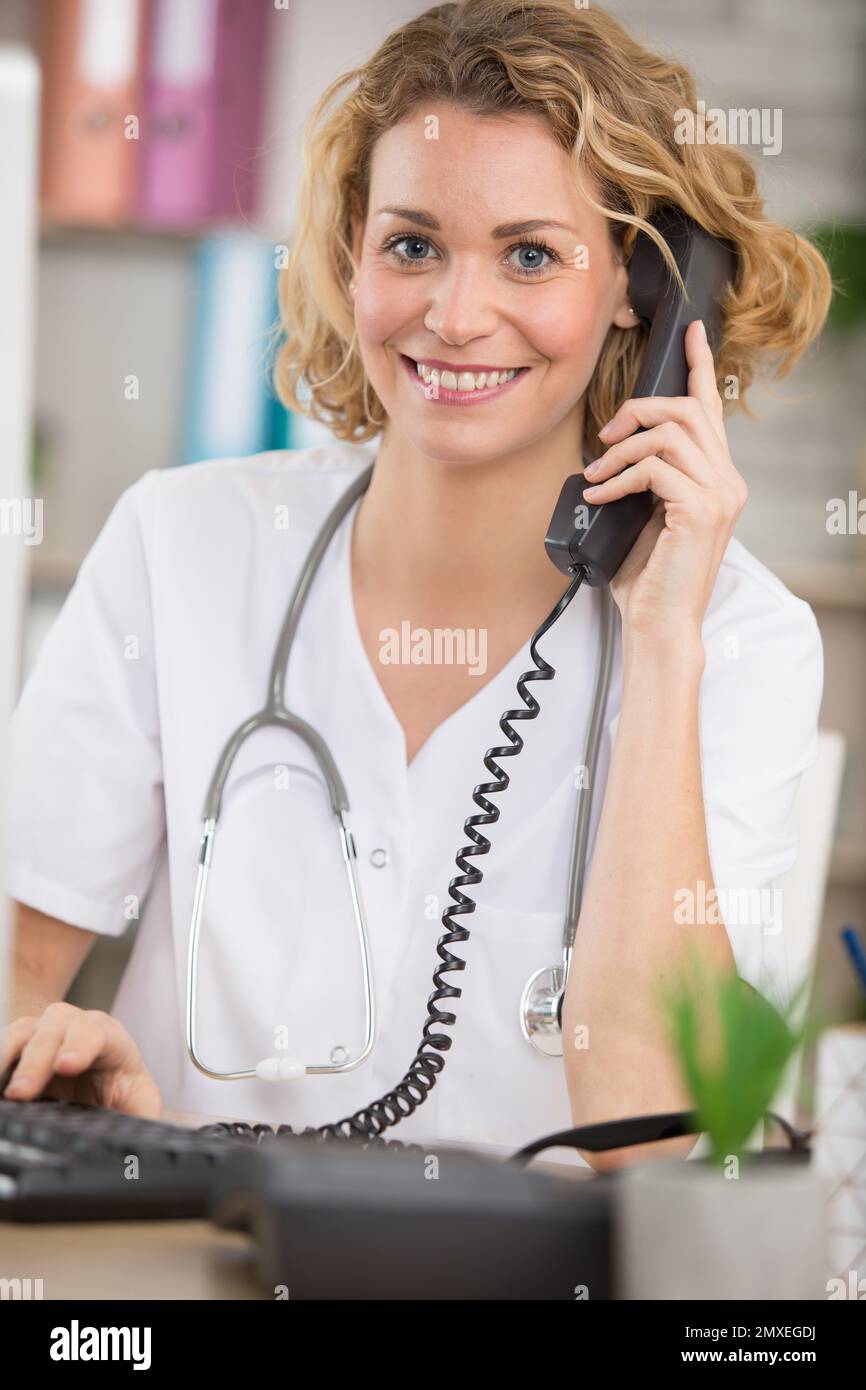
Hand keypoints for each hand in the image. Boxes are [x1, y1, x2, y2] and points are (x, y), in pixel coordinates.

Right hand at [1, 1002, 162, 1116]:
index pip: (95, 1033)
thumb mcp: (137, 1096)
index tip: (66, 1067)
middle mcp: (71, 1024)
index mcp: (107, 1035)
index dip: (80, 1047)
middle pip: (52, 1031)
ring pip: (20, 1034)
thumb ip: (143, 1116)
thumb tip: (143, 1149)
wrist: (90, 1063)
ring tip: (3, 1092)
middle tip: (21, 1093)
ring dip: (6, 1059)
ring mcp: (40, 1030)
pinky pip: (2, 1046)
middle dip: (36, 1062)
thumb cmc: (115, 1078)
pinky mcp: (17, 1042)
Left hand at [582, 319, 747, 643]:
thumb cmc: (648, 578)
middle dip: (637, 411)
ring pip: (670, 434)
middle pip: (686, 410)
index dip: (699, 365)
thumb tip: (610, 449)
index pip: (711, 410)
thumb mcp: (643, 516)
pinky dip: (619, 479)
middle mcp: (727, 481)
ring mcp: (718, 495)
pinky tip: (600, 497)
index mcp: (717, 478)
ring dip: (622, 449)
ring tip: (596, 477)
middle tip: (604, 438)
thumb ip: (643, 480)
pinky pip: (655, 469)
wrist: (659, 625)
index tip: (693, 331)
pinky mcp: (700, 511)